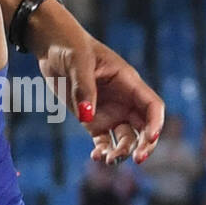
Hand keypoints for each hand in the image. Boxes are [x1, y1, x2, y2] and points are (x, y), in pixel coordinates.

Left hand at [28, 1, 164, 165]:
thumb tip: (87, 117)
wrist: (50, 45)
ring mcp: (108, 111)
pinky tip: (96, 156)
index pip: (152, 106)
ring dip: (121, 152)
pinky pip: (102, 140)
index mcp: (128, 82)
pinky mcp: (90, 119)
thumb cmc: (69, 45)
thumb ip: (84, 88)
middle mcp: (123, 99)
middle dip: (144, 145)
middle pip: (143, 127)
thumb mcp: (78, 62)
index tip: (150, 138)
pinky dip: (102, 150)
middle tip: (137, 159)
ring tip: (109, 160)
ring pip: (124, 138)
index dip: (155, 123)